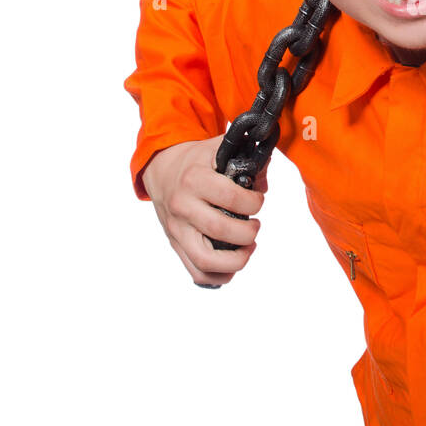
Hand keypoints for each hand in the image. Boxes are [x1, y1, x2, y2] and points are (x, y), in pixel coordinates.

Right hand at [142, 135, 267, 286]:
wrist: (161, 169)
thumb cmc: (195, 161)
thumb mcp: (217, 150)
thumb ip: (246, 159)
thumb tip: (264, 178)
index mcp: (194, 178)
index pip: (231, 198)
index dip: (254, 203)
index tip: (258, 201)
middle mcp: (183, 206)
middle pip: (221, 230)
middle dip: (249, 232)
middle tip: (255, 225)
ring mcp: (177, 229)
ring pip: (206, 260)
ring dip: (236, 259)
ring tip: (247, 247)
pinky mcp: (176, 245)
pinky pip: (197, 273)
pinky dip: (219, 276)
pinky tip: (233, 263)